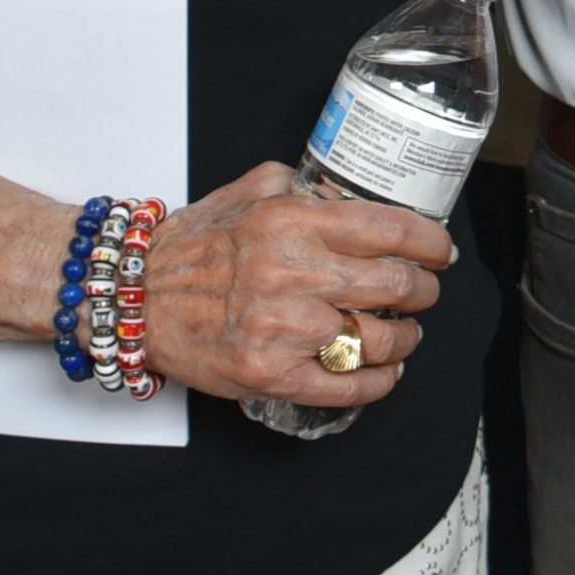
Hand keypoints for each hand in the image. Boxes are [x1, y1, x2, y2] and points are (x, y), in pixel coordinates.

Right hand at [138, 164, 452, 409]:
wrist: (132, 297)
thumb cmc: (193, 244)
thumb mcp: (252, 190)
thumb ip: (307, 187)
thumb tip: (355, 194)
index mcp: (294, 223)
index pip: (391, 230)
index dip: (431, 244)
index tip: (442, 252)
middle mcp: (294, 274)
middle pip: (395, 286)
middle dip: (424, 291)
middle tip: (425, 292)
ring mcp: (283, 329)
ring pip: (379, 340)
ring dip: (406, 338)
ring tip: (406, 333)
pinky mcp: (269, 375)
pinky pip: (344, 386)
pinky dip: (378, 383)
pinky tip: (386, 373)